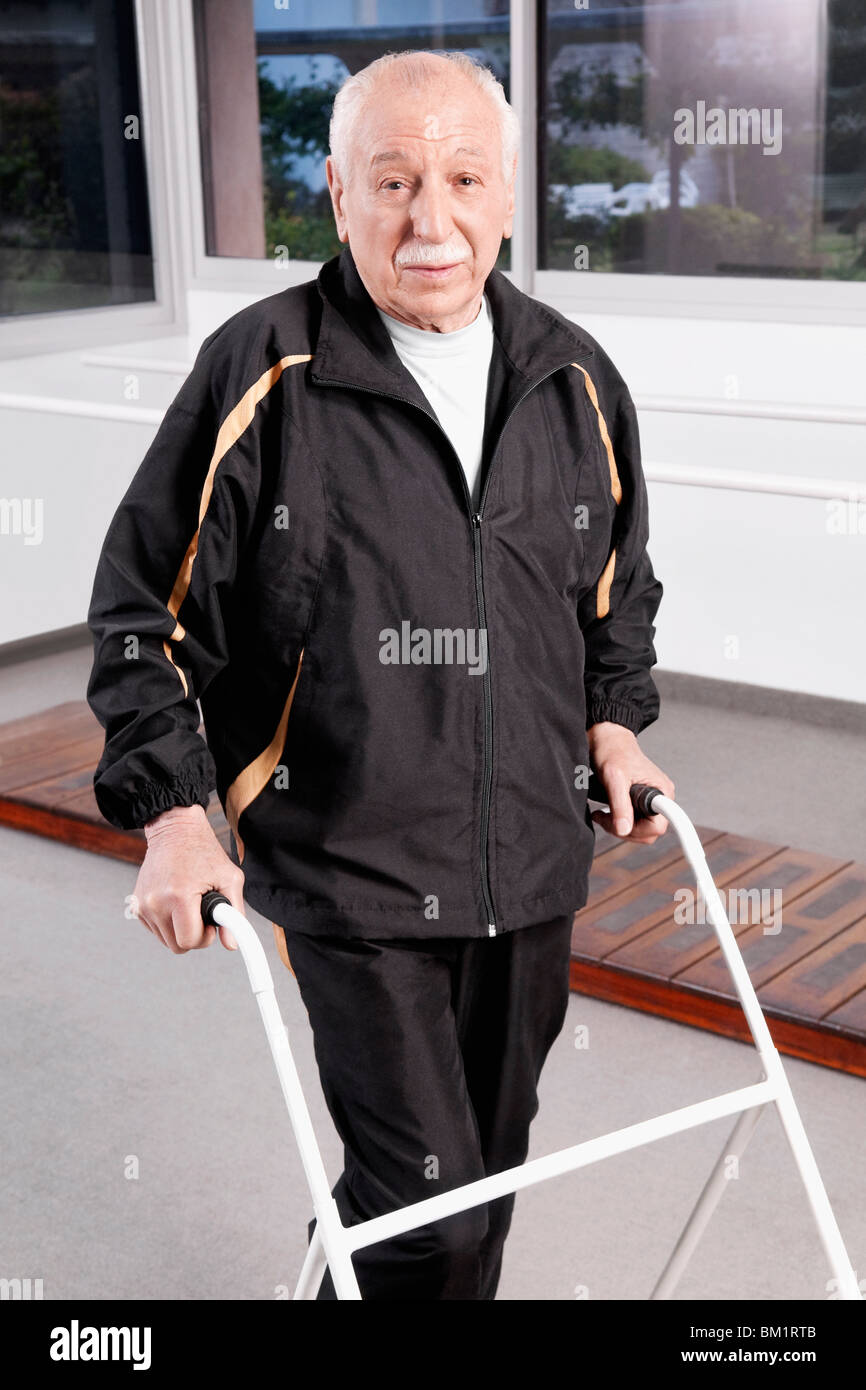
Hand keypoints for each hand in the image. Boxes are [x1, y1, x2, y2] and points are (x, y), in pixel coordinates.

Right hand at [129, 804, 243, 952]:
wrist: (175, 830)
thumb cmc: (203, 851)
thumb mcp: (229, 878)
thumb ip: (234, 913)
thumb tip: (231, 944)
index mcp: (178, 896)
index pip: (190, 941)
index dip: (205, 936)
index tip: (211, 922)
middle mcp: (155, 902)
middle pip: (177, 946)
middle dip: (194, 935)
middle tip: (202, 914)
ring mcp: (142, 904)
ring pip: (165, 940)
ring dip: (180, 929)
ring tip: (189, 904)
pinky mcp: (136, 905)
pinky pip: (156, 929)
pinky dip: (168, 922)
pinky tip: (175, 902)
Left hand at [586, 721, 674, 843]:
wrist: (606, 739)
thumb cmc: (612, 751)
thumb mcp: (614, 778)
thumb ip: (620, 805)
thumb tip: (624, 830)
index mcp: (661, 792)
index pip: (657, 826)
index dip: (638, 831)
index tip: (622, 829)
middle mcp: (660, 798)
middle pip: (648, 832)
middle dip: (623, 829)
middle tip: (603, 817)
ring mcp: (649, 801)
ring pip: (638, 830)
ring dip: (617, 826)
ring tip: (601, 813)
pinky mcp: (638, 802)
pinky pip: (631, 822)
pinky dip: (616, 821)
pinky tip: (604, 812)